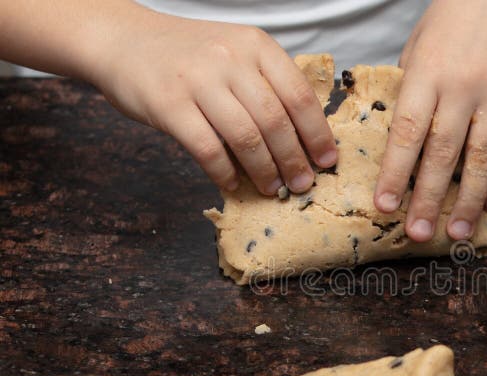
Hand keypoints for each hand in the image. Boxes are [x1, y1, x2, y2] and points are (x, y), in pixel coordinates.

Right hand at [93, 9, 336, 193]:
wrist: (124, 40)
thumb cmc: (190, 55)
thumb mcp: (236, 52)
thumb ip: (266, 84)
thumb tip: (304, 137)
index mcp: (255, 46)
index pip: (299, 94)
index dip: (317, 133)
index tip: (327, 160)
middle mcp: (231, 59)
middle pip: (276, 121)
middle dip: (294, 160)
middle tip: (302, 184)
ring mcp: (198, 81)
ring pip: (246, 138)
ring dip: (264, 171)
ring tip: (271, 189)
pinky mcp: (169, 105)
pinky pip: (208, 150)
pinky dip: (224, 173)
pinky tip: (231, 183)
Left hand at [373, 0, 486, 240]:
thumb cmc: (458, 12)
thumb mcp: (421, 43)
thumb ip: (413, 89)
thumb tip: (406, 138)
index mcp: (428, 71)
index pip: (407, 132)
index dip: (395, 174)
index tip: (384, 206)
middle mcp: (464, 85)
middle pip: (443, 153)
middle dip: (428, 199)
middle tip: (418, 234)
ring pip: (484, 158)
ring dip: (469, 200)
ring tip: (458, 231)